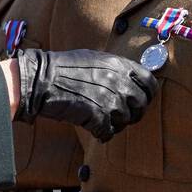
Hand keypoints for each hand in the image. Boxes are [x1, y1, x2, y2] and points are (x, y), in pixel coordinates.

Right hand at [13, 48, 157, 141]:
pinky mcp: (99, 117)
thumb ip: (114, 68)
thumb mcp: (93, 58)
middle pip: (141, 104)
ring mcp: (110, 100)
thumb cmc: (61, 68)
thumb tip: (129, 78)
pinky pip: (108, 132)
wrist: (41, 80)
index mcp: (119, 65)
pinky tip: (93, 129)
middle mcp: (119, 82)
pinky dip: (102, 133)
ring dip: (115, 123)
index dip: (148, 93)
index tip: (141, 100)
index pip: (150, 82)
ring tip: (101, 121)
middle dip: (133, 112)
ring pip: (125, 120)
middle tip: (121, 116)